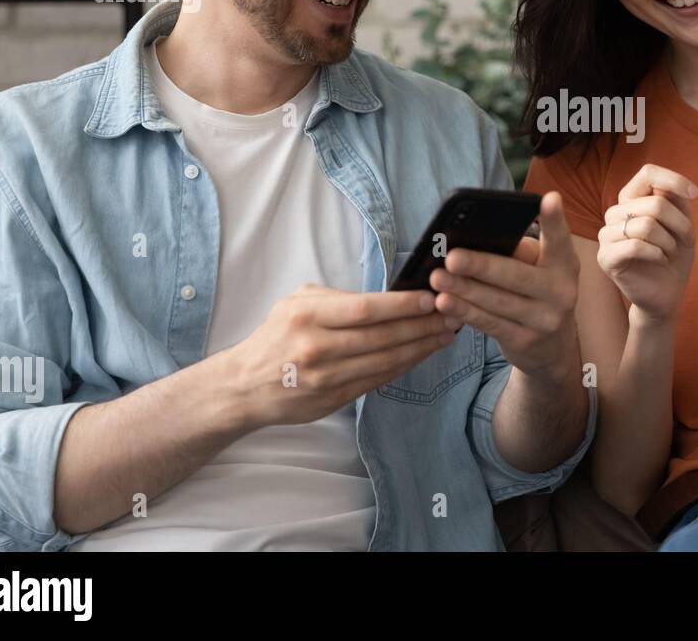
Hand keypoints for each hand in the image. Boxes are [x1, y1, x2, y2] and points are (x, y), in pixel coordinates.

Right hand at [226, 283, 456, 428]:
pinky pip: (377, 380)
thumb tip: (386, 297)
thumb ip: (338, 299)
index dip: (403, 305)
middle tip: (451, 315)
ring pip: (385, 361)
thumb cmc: (277, 336)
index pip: (366, 309)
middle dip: (422, 326)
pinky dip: (403, 366)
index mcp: (306, 316)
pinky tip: (421, 353)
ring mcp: (326, 377)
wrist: (245, 386)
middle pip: (382, 337)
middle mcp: (316, 348)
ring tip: (445, 334)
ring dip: (420, 347)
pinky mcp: (333, 399)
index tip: (431, 298)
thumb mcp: (297, 303)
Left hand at [429, 191, 581, 381]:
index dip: (555, 219)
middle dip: (481, 265)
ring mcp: (545, 320)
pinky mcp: (525, 341)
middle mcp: (561, 291)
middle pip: (516, 275)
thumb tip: (475, 238)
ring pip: (497, 301)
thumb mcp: (540, 270)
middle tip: (452, 256)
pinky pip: (489, 323)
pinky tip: (444, 302)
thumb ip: (520, 254)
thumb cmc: (537, 292)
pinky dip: (464, 311)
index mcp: (564, 264)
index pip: (559, 239)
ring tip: (437, 278)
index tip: (549, 198)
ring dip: (463, 289)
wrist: (552, 347)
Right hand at [597, 164, 697, 327]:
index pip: (647, 173)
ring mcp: (606, 235)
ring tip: (670, 253)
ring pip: (646, 225)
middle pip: (654, 204)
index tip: (695, 195)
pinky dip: (657, 253)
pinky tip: (660, 260)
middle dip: (680, 224)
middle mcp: (614, 213)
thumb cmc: (673, 256)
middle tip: (685, 241)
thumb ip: (675, 199)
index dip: (674, 180)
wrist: (667, 294)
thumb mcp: (682, 223)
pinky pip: (635, 245)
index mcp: (631, 200)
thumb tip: (675, 187)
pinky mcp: (606, 257)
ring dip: (669, 242)